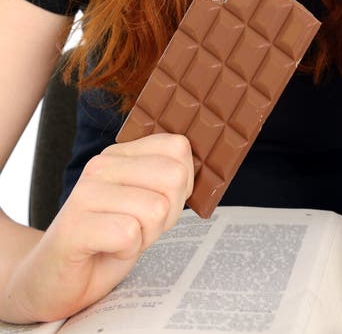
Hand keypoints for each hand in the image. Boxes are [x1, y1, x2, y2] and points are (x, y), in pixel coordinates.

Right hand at [7, 133, 193, 322]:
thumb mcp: (144, 202)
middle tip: (141, 227)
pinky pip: (130, 234)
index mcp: (121, 154)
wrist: (55, 278)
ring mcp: (86, 193)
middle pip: (174, 178)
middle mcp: (102, 165)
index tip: (160, 203)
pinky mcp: (75, 226)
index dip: (183, 184)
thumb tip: (202, 166)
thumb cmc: (107, 240)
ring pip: (156, 208)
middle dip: (169, 213)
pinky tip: (108, 250)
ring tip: (122, 239)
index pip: (178, 147)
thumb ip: (166, 180)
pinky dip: (128, 251)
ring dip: (147, 235)